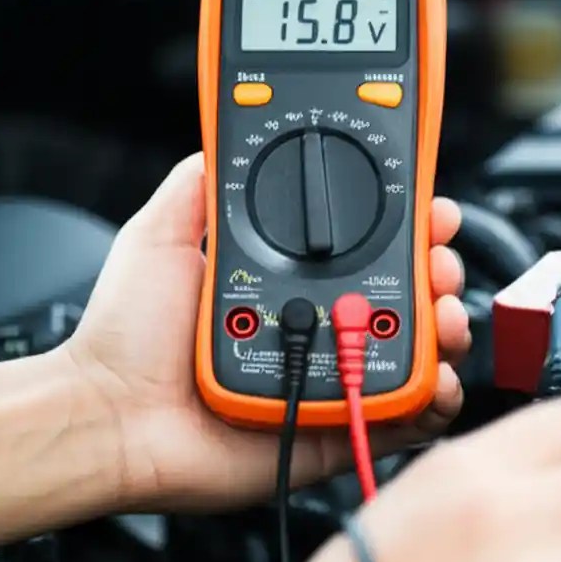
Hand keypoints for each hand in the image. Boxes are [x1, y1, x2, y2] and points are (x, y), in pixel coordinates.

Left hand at [64, 153, 472, 510]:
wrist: (112, 415)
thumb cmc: (128, 337)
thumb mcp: (161, 236)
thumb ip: (199, 185)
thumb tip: (228, 134)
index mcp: (294, 280)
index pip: (372, 245)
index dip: (411, 225)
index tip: (429, 209)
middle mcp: (324, 324)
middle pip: (412, 294)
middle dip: (442, 270)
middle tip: (439, 264)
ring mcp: (338, 376)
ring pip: (420, 349)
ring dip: (448, 326)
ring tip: (442, 316)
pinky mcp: (342, 427)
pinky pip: (407, 416)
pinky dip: (436, 397)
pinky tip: (434, 376)